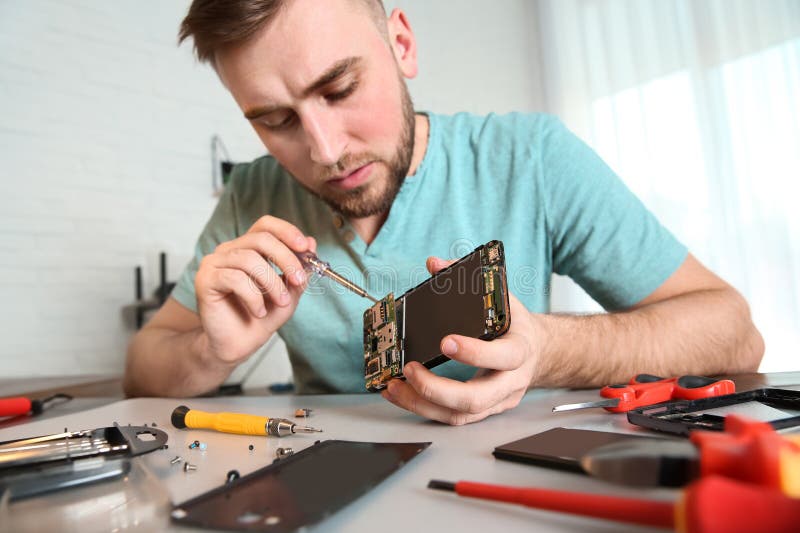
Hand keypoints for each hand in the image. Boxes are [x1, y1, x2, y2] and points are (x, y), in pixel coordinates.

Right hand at [194, 215, 313, 364]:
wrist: (237, 345)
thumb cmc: (260, 318)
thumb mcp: (289, 293)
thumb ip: (298, 270)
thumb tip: (311, 242)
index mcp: (248, 248)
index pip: (265, 225)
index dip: (286, 231)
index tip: (305, 247)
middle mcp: (229, 250)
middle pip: (260, 239)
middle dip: (286, 259)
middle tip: (299, 280)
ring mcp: (214, 263)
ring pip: (249, 259)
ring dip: (272, 283)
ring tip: (280, 302)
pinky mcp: (205, 280)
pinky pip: (234, 278)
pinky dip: (253, 297)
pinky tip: (259, 312)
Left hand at [381, 256, 541, 424]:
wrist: (539, 352)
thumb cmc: (515, 325)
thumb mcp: (501, 297)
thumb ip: (467, 280)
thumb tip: (435, 264)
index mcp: (520, 349)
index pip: (502, 356)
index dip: (474, 353)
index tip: (445, 342)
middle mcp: (511, 381)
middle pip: (477, 398)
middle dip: (438, 388)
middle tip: (410, 369)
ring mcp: (498, 400)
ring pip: (461, 415)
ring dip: (423, 403)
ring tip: (395, 387)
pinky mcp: (483, 411)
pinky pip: (453, 418)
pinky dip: (424, 408)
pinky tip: (402, 394)